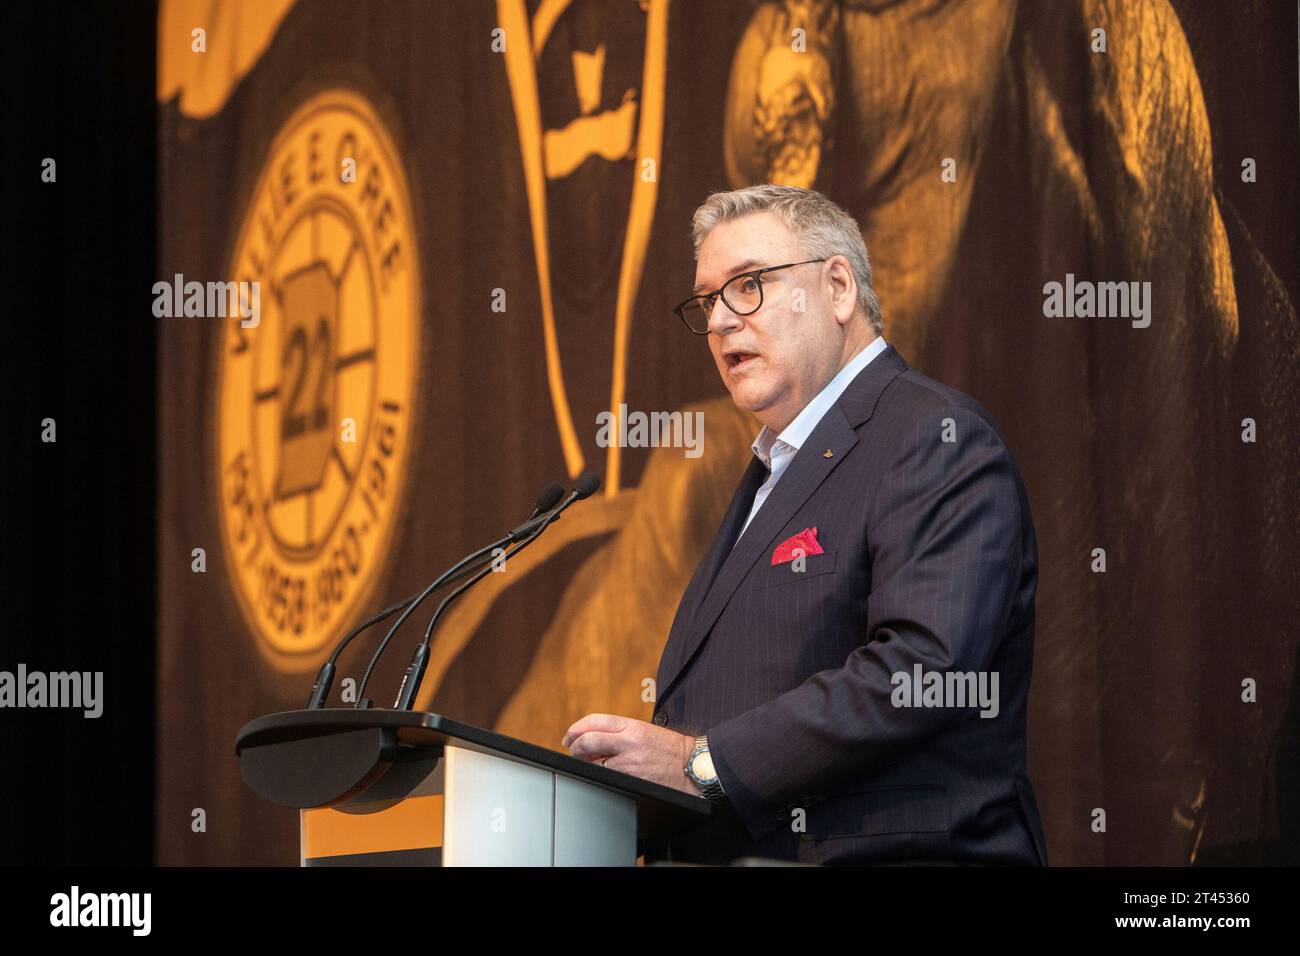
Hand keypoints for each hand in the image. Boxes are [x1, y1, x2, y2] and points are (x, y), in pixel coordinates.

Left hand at [562, 714, 698, 794]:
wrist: (692, 765)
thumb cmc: (669, 748)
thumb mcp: (644, 731)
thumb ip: (618, 733)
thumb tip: (592, 741)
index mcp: (631, 726)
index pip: (594, 721)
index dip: (576, 729)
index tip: (569, 737)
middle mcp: (628, 741)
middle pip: (587, 740)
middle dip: (575, 748)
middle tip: (574, 751)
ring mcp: (629, 762)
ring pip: (594, 763)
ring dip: (588, 764)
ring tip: (592, 764)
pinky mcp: (633, 779)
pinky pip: (608, 778)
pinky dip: (603, 776)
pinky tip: (607, 775)